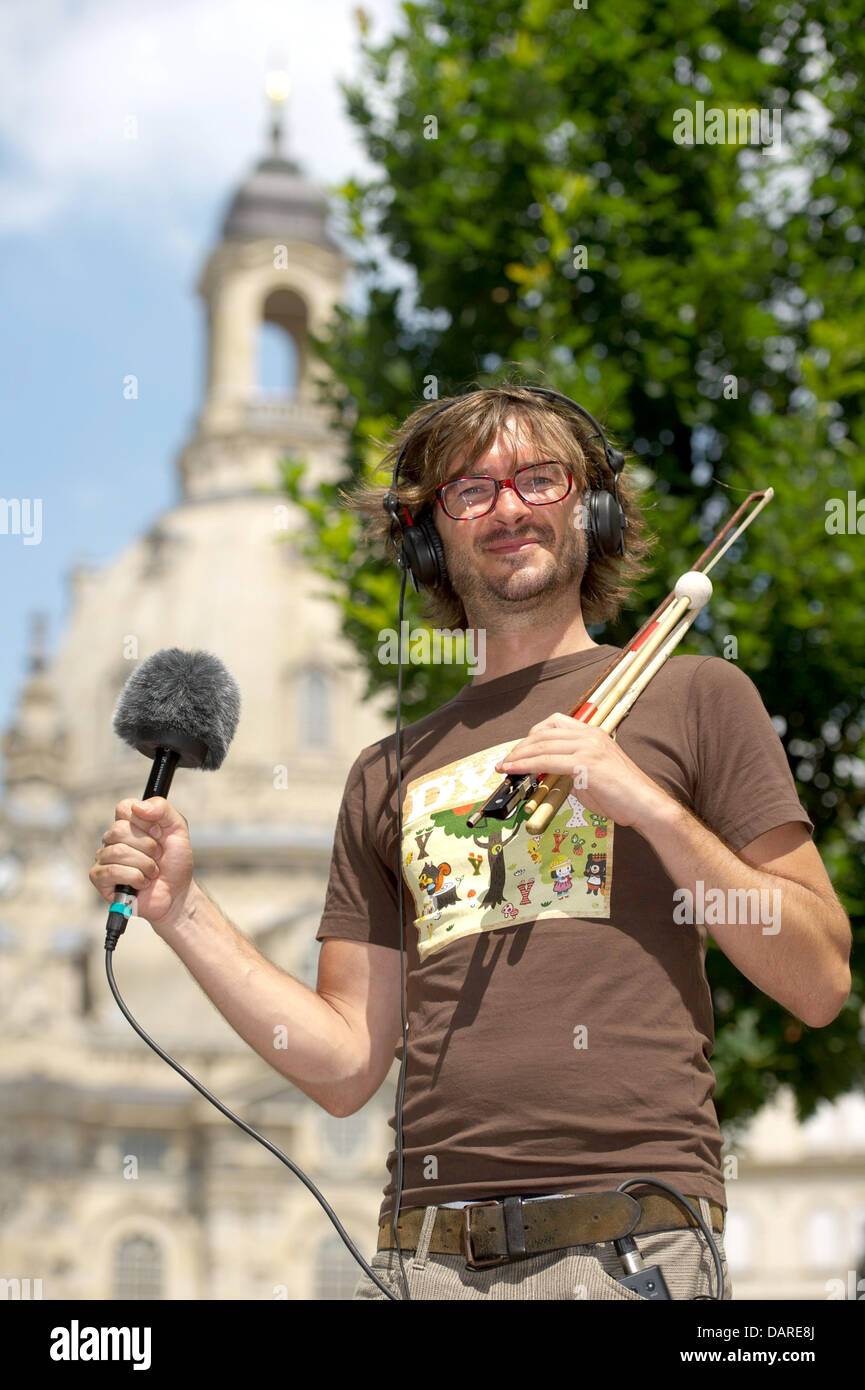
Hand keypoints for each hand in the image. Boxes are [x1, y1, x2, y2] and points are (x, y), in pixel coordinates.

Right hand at [89, 796, 195, 931]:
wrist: (177, 894)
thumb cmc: (175, 863)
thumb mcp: (178, 830)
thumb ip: (162, 809)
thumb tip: (138, 807)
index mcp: (129, 824)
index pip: (124, 807)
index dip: (144, 820)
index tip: (158, 833)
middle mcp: (113, 839)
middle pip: (120, 829)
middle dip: (148, 846)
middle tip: (158, 857)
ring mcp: (104, 858)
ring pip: (118, 851)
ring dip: (145, 864)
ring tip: (152, 872)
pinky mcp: (99, 878)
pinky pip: (112, 871)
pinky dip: (135, 878)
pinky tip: (141, 883)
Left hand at [495, 712, 671, 830]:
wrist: (645, 805)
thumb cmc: (622, 795)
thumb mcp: (591, 775)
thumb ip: (570, 770)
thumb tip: (549, 774)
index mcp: (592, 733)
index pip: (555, 722)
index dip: (532, 734)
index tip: (520, 749)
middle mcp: (589, 735)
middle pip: (544, 732)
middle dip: (520, 747)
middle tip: (506, 760)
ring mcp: (588, 747)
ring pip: (542, 745)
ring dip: (518, 756)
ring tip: (505, 767)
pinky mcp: (585, 763)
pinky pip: (546, 761)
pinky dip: (526, 765)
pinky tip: (514, 771)